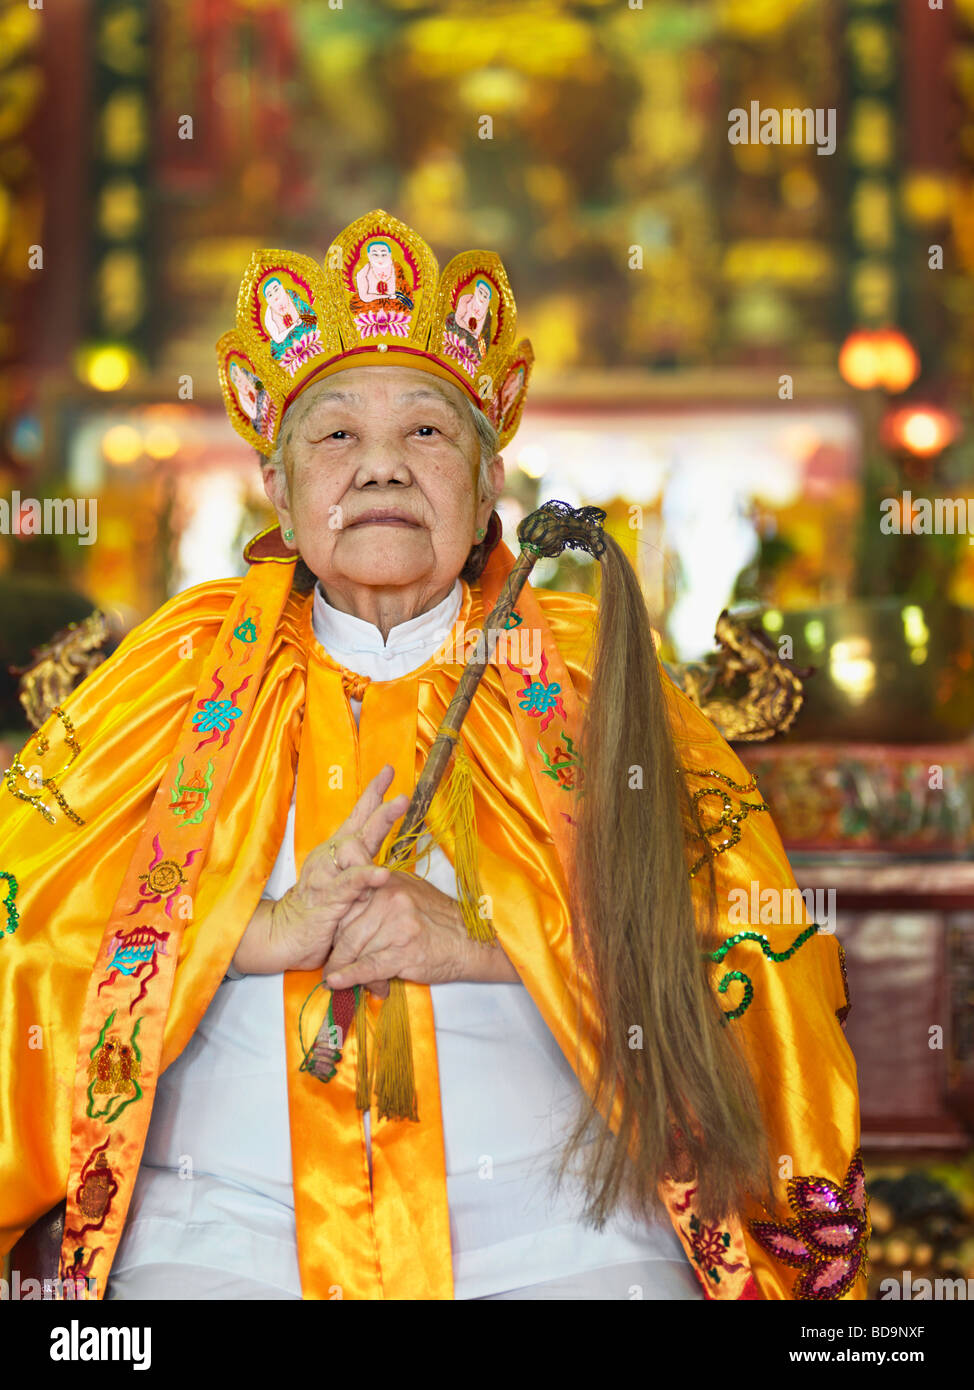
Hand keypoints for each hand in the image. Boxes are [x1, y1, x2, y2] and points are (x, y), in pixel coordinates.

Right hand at [231, 765, 406, 975]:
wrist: (283, 934)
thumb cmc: (318, 908)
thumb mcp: (344, 883)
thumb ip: (362, 868)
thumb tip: (385, 856)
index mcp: (337, 851)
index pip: (357, 814)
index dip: (373, 792)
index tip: (389, 770)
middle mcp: (332, 857)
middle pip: (360, 825)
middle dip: (382, 808)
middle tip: (402, 797)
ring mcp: (328, 875)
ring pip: (354, 848)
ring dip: (376, 832)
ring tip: (397, 814)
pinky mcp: (328, 899)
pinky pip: (349, 884)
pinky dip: (366, 877)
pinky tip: (382, 874)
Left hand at [322, 872, 472, 997]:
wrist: (470, 940)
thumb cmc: (438, 920)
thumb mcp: (408, 894)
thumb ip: (377, 901)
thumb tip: (346, 920)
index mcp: (386, 884)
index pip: (346, 906)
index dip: (335, 930)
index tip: (331, 944)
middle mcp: (389, 899)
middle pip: (346, 930)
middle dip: (338, 954)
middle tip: (333, 968)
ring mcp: (396, 925)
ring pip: (356, 951)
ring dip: (349, 971)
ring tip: (350, 981)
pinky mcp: (403, 951)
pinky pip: (368, 966)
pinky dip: (349, 977)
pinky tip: (336, 982)